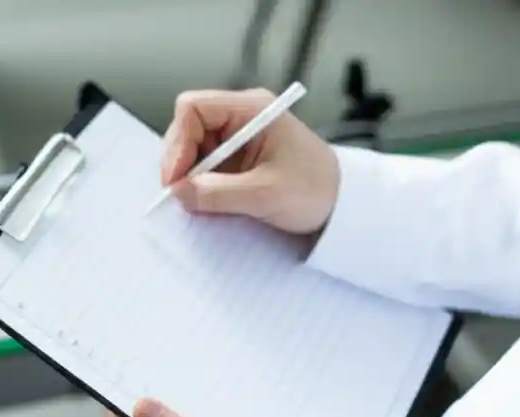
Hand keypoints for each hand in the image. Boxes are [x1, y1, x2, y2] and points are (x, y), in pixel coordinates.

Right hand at [160, 88, 339, 235]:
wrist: (342, 205)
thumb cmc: (316, 190)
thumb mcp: (266, 195)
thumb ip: (219, 194)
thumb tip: (179, 192)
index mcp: (251, 109)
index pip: (193, 108)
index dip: (178, 141)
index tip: (177, 178)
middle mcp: (241, 117)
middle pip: (187, 128)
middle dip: (180, 162)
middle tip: (180, 195)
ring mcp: (237, 138)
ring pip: (192, 150)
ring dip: (189, 176)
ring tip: (197, 202)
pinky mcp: (237, 160)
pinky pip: (205, 167)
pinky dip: (200, 185)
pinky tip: (207, 202)